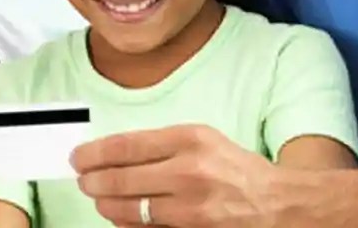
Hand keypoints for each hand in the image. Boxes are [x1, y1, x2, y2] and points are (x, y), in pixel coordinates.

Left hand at [71, 125, 283, 227]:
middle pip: (121, 179)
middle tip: (83, 180)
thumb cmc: (238, 170)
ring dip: (107, 205)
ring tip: (100, 199)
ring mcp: (190, 208)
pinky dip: (128, 225)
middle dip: (93, 181)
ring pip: (130, 209)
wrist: (278, 205)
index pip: (126, 146)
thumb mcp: (205, 140)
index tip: (79, 157)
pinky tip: (120, 217)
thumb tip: (116, 153)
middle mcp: (189, 171)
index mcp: (190, 139)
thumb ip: (163, 144)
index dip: (95, 153)